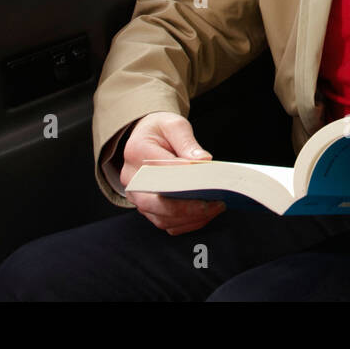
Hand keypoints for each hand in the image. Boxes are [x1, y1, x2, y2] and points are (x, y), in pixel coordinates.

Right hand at [119, 112, 224, 235]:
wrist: (144, 138)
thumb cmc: (159, 131)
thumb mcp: (173, 124)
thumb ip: (187, 141)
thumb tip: (203, 160)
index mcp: (136, 152)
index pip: (162, 169)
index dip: (185, 176)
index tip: (208, 180)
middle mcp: (132, 179)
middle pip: (156, 202)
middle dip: (188, 206)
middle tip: (215, 202)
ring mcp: (137, 197)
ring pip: (162, 218)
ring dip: (191, 217)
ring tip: (216, 207)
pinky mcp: (147, 209)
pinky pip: (167, 224)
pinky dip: (187, 223)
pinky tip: (206, 214)